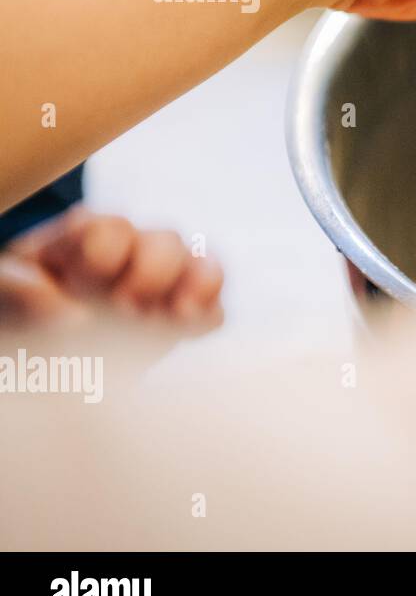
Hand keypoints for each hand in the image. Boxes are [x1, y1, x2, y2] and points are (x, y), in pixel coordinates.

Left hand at [0, 208, 222, 329]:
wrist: (38, 364)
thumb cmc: (15, 318)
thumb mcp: (3, 296)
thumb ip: (22, 292)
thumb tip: (75, 314)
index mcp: (85, 235)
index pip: (111, 231)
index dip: (100, 261)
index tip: (78, 288)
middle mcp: (133, 251)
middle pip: (167, 240)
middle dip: (150, 275)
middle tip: (124, 309)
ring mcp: (163, 284)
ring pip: (202, 265)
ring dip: (189, 290)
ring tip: (168, 318)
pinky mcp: (182, 319)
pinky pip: (215, 308)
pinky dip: (207, 314)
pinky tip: (185, 329)